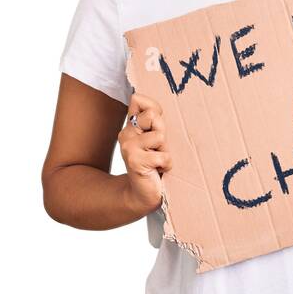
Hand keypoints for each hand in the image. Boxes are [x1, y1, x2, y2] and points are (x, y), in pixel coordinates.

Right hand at [119, 92, 172, 214]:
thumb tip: (149, 103)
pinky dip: (167, 165)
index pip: (139, 100)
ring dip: (166, 151)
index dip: (155, 111)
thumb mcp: (157, 138)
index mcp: (131, 125)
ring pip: (160, 136)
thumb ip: (155, 120)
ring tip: (158, 161)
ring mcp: (127, 146)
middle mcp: (126, 132)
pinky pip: (163, 156)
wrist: (143, 193)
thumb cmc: (155, 163)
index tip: (157, 127)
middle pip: (153, 115)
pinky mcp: (134, 160)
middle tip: (158, 149)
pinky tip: (159, 170)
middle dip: (163, 133)